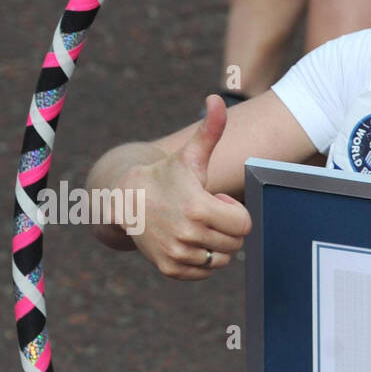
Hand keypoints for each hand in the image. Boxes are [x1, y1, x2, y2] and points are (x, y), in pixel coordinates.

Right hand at [126, 94, 252, 278]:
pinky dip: (203, 260)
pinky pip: (205, 272)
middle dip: (226, 227)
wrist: (126, 200)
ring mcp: (178, 255)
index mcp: (199, 208)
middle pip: (235, 243)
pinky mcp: (171, 269)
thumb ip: (210, 130)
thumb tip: (216, 98)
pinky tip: (186, 240)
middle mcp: (188, 235)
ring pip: (222, 260)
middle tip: (204, 213)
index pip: (244, 224)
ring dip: (215, 244)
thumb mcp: (190, 155)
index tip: (215, 199)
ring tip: (194, 226)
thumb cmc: (166, 176)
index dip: (233, 210)